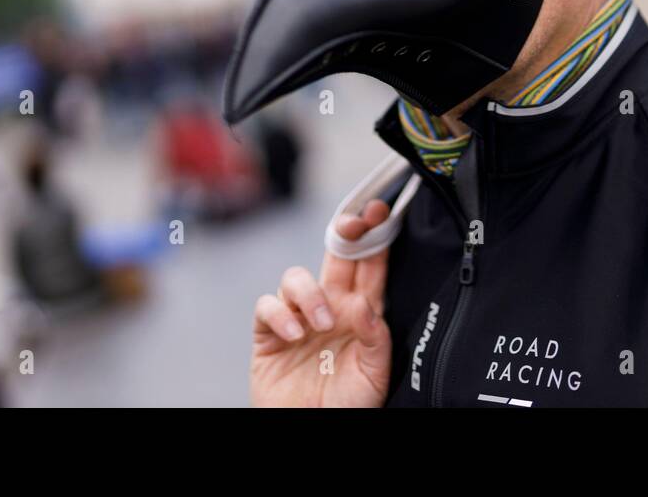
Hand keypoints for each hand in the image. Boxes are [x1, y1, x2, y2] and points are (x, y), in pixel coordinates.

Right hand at [250, 200, 391, 406]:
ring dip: (310, 292)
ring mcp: (297, 320)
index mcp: (360, 314)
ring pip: (296, 277)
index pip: (369, 267)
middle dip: (345, 234)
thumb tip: (364, 303)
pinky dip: (279, 315)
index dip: (374, 237)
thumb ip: (376, 338)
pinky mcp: (268, 336)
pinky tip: (294, 335)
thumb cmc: (349, 407)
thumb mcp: (375, 375)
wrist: (314, 434)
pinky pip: (266, 307)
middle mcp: (329, 309)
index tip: (381, 214)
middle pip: (335, 259)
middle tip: (355, 224)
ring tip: (323, 324)